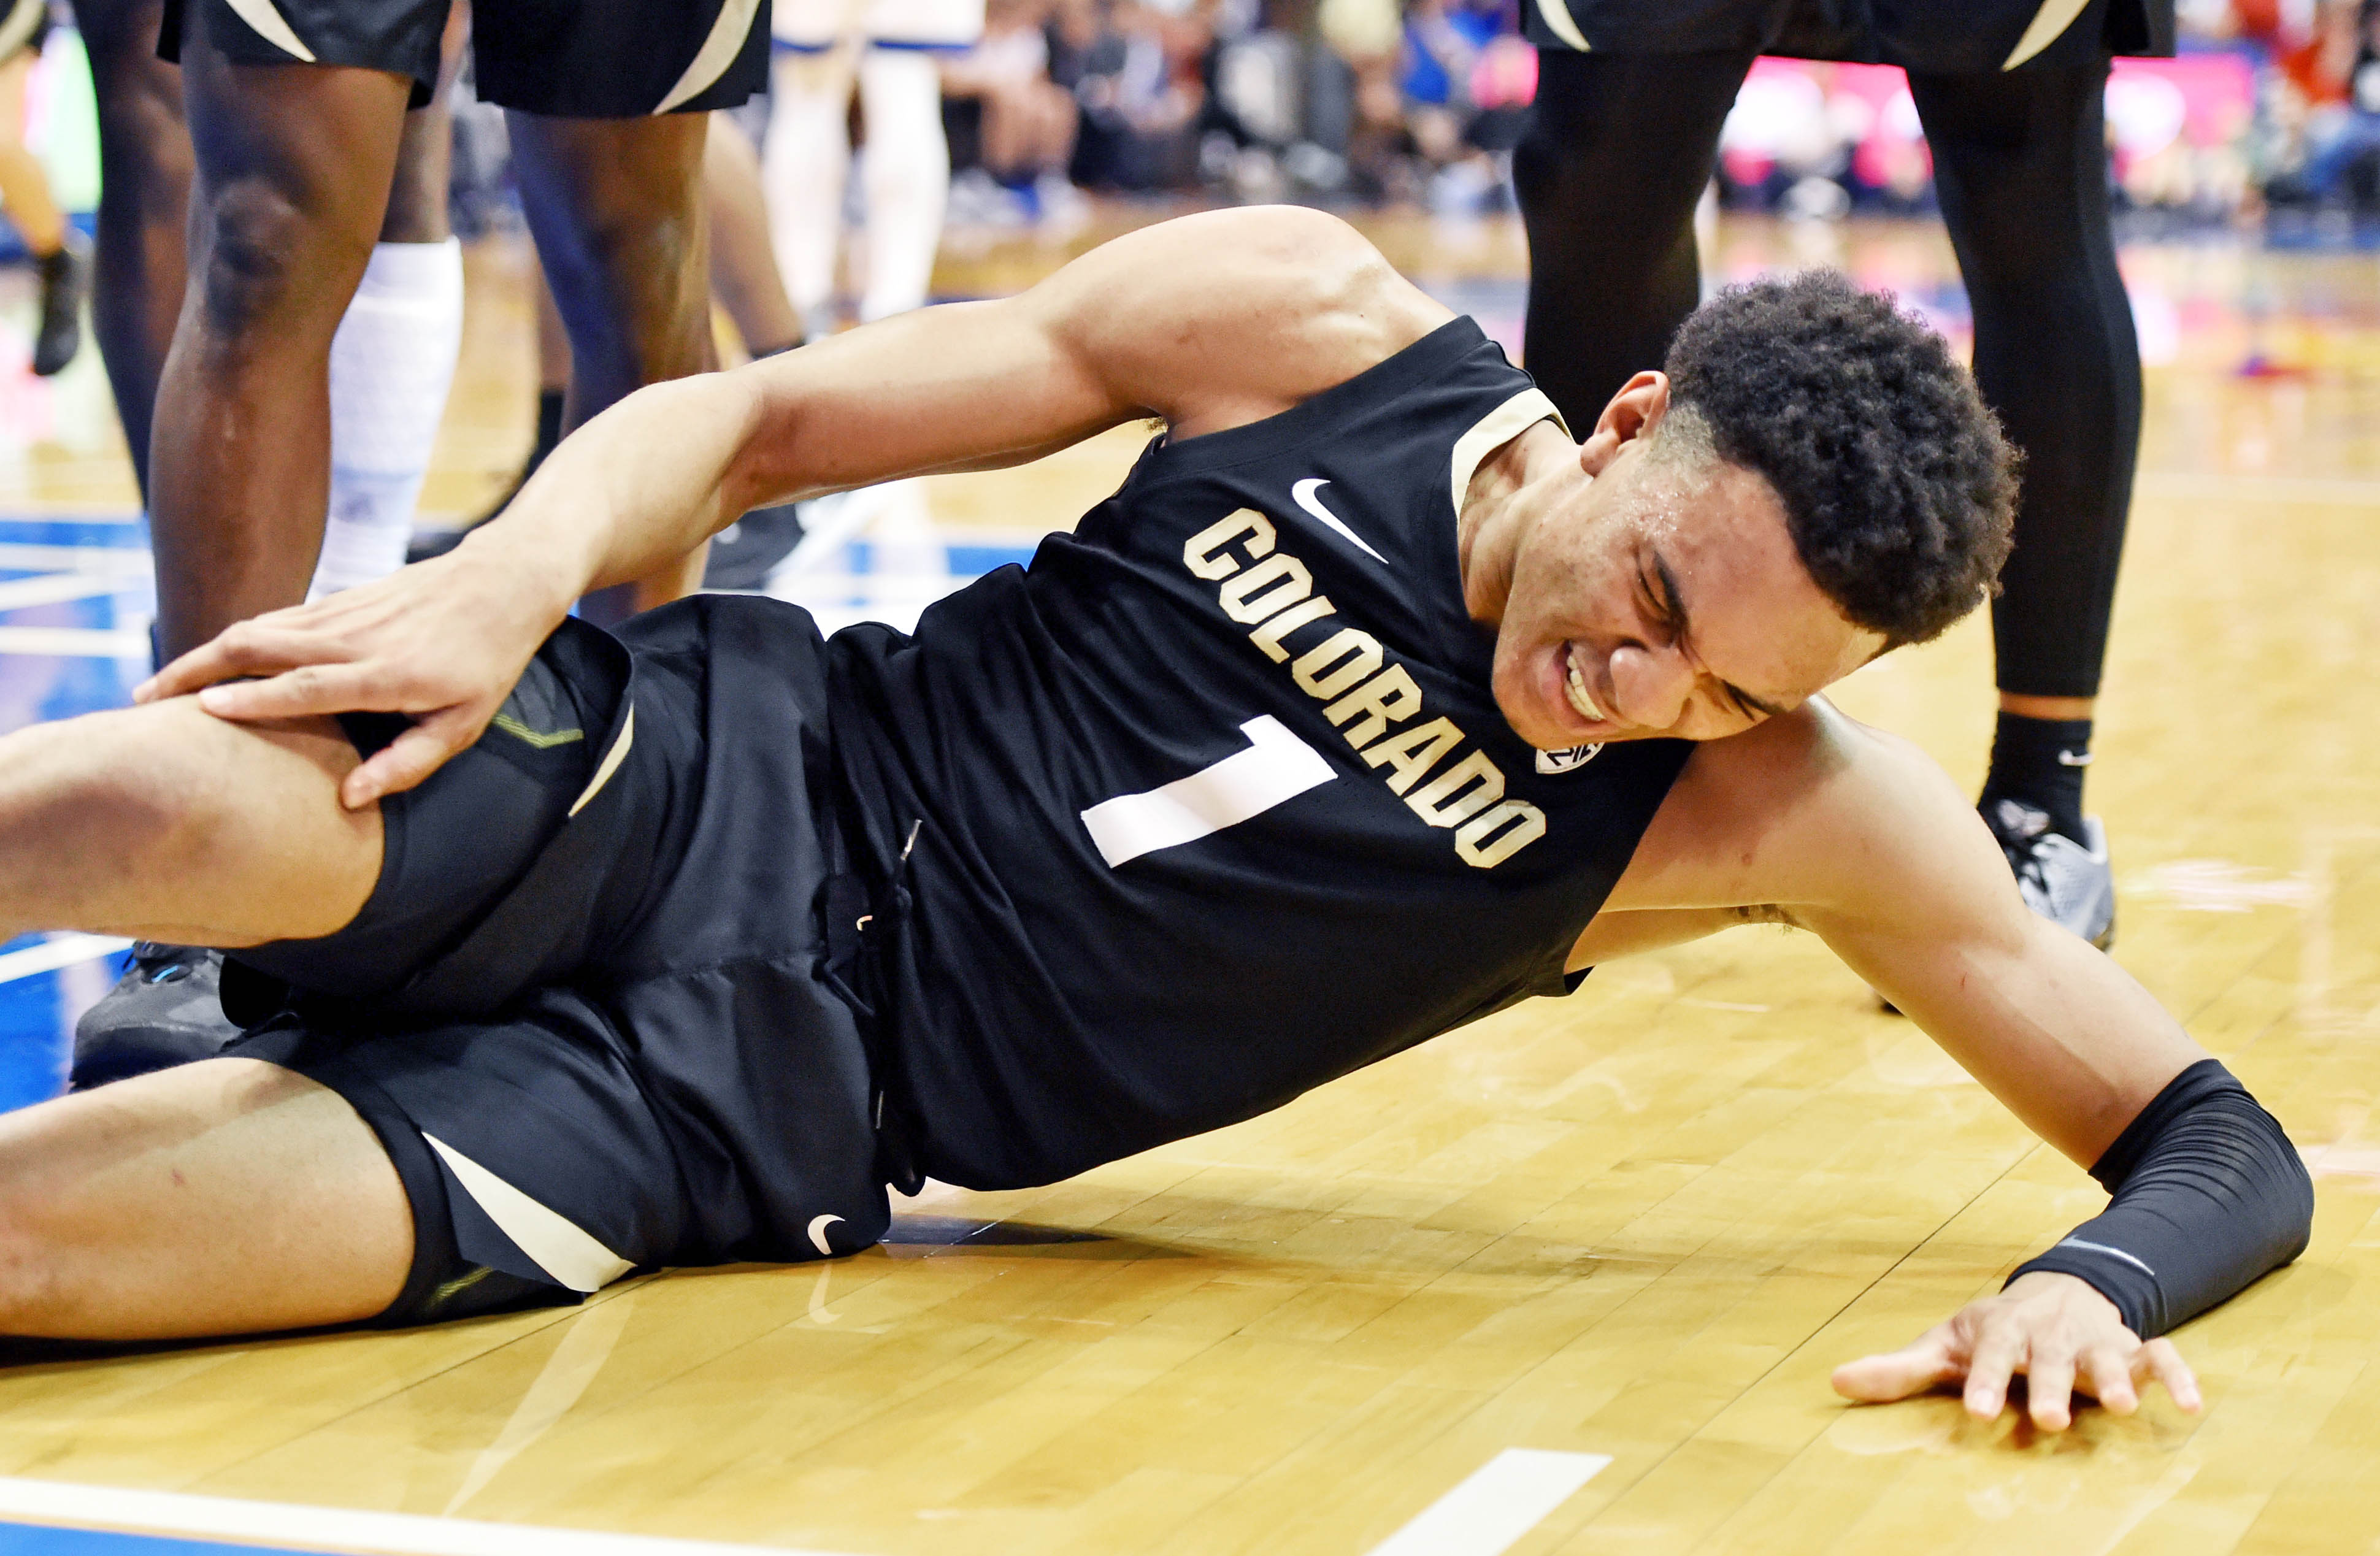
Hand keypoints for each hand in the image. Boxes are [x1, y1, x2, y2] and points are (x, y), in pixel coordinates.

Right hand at [136, 544, 570, 808]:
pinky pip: (276, 618)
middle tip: (143, 706)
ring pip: (257, 627)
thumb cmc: (486, 664)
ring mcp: (342, 613)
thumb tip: (351, 798)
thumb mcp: (465, 723)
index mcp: (387, 675)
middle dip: (195, 672)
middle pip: (258, 647)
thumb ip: (409, 762)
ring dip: (203, 655)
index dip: (252, 700)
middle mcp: (355, 639)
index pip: (306, 687)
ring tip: (157, 689)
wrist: (500, 584)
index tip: (201, 712)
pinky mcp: (338, 600)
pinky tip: (208, 663)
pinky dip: (235, 640)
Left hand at [1830, 1271, 2201, 1430]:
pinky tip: (2191, 1406)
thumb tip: (1834, 1382)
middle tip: (2048, 1418)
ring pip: (2107, 1355)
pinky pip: (2163, 1356)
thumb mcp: (1946, 1344)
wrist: (2055, 1290)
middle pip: (2049, 1359)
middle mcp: (2049, 1333)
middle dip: (2050, 1385)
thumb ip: (1898, 1368)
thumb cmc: (1993, 1333)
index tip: (1974, 1412)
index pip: (1988, 1355)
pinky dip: (2178, 1376)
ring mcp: (2095, 1338)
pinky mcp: (2134, 1347)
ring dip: (2117, 1378)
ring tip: (2122, 1408)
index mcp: (2002, 1331)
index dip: (1982, 1381)